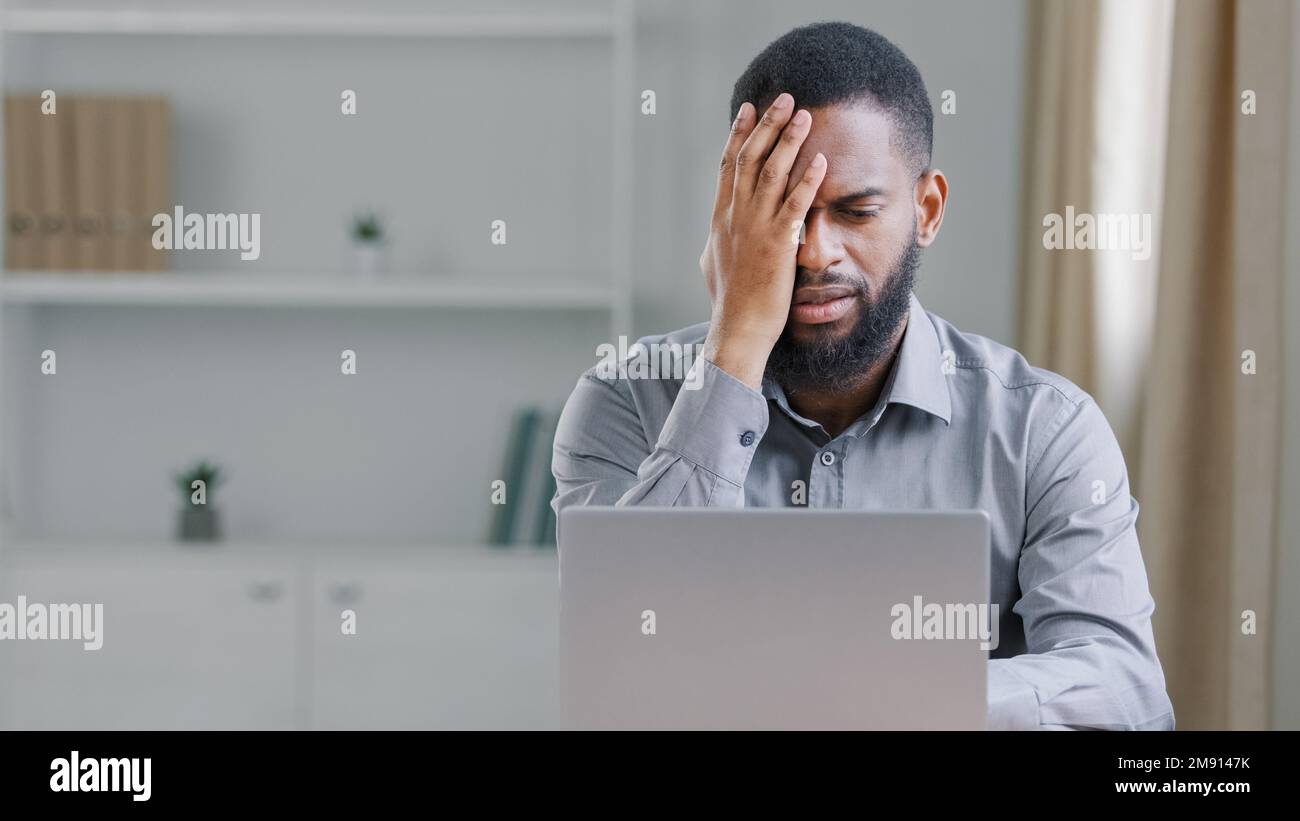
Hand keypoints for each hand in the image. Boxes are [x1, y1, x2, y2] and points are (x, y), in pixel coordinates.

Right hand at [699, 93, 826, 388]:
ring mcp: (756, 228)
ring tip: (804, 115)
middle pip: (750, 158)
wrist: (737, 329)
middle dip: (767, 125)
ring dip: (788, 140)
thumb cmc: (728, 302)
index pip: (729, 166)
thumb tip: (713, 236)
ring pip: (772, 173)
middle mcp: (736, 216)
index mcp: (720, 218)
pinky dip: (808, 180)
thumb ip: (717, 242)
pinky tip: (821, 160)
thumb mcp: (713, 264)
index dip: (739, 134)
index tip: (748, 109)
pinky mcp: (778, 244)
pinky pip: (796, 204)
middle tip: (783, 98)